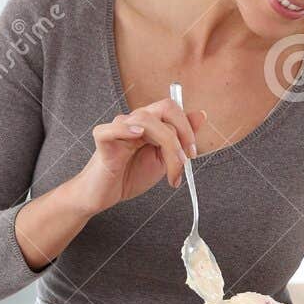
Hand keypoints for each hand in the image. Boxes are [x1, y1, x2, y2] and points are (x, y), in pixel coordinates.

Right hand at [69, 99, 205, 214]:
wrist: (104, 195)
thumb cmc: (130, 175)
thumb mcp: (163, 159)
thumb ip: (180, 138)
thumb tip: (200, 114)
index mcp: (151, 123)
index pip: (173, 110)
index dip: (188, 129)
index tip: (191, 155)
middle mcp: (135, 120)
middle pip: (165, 108)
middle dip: (182, 133)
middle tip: (185, 160)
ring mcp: (118, 128)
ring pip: (146, 119)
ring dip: (167, 145)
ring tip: (170, 172)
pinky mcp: (103, 140)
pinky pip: (112, 128)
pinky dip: (125, 129)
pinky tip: (137, 135)